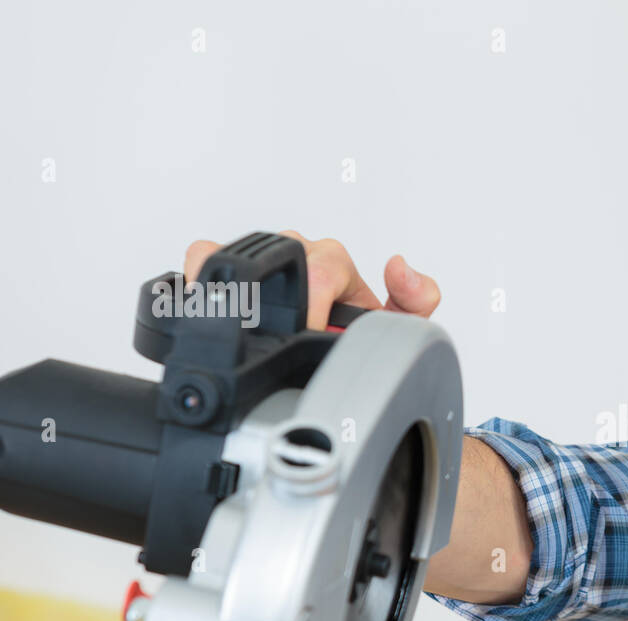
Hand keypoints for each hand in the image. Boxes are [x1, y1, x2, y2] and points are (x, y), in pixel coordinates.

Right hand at [183, 231, 441, 329]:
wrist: (332, 344)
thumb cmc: (357, 329)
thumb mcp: (395, 323)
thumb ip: (414, 299)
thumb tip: (398, 264)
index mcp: (332, 260)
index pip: (317, 272)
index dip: (311, 312)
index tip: (309, 340)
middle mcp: (294, 250)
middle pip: (271, 261)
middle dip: (274, 307)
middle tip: (278, 342)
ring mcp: (258, 258)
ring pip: (232, 253)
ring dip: (230, 290)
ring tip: (238, 328)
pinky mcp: (228, 266)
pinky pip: (200, 257)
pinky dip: (194, 279)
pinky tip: (205, 311)